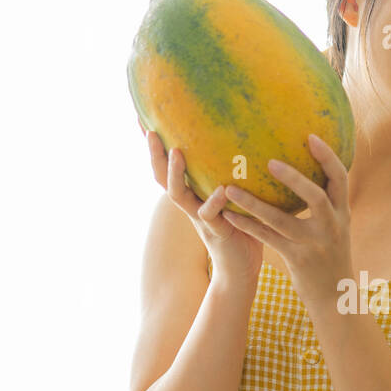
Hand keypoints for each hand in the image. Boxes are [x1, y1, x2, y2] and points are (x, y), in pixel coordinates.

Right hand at [144, 126, 261, 282]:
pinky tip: (220, 190)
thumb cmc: (242, 229)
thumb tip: (247, 143)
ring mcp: (200, 218)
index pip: (168, 167)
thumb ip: (234, 177)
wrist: (241, 270)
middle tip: (149, 131)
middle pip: (162, 177)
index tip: (142, 121)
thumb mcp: (235, 199)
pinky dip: (213, 202)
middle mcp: (191, 204)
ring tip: (177, 152)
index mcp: (193, 195)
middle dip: (155, 154)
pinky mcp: (216, 231)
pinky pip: (209, 215)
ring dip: (175, 173)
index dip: (156, 147)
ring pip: (178, 194)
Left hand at [215, 134, 352, 304]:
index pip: (340, 178)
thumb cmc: (329, 255)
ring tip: (230, 188)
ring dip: (255, 203)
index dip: (327, 157)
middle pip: (317, 197)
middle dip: (294, 178)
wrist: (336, 297)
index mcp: (342, 213)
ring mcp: (314, 244)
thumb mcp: (336, 227)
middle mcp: (332, 226)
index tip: (310, 136)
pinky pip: (269, 238)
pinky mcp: (298, 260)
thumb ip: (326, 203)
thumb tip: (309, 171)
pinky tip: (230, 215)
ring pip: (282, 220)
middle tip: (270, 161)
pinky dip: (249, 226)